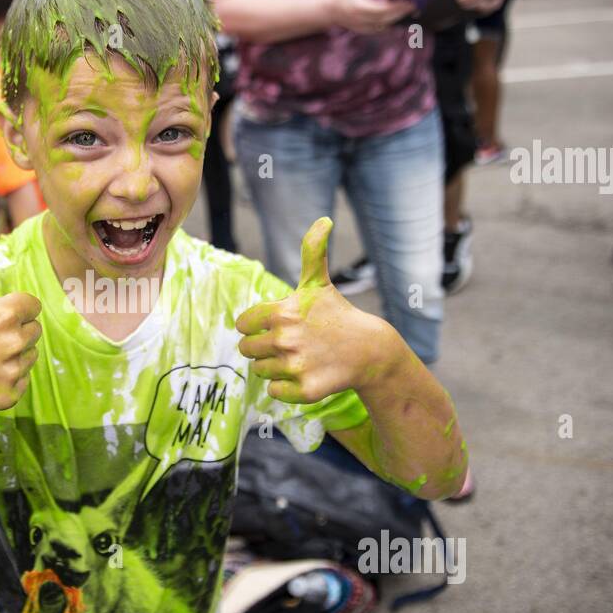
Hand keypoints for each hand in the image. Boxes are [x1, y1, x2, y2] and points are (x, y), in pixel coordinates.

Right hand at [0, 224, 40, 411]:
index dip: (14, 309)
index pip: (32, 306)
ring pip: (29, 356)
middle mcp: (15, 341)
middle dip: (14, 331)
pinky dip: (6, 379)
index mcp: (7, 313)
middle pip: (33, 331)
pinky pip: (21, 381)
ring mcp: (13, 370)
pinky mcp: (10, 395)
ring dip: (13, 355)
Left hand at [235, 218, 399, 403]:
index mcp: (280, 312)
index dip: (257, 326)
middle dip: (264, 348)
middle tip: (290, 344)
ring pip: (260, 371)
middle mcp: (284, 339)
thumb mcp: (319, 283)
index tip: (278, 325)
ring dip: (275, 367)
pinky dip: (284, 388)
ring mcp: (294, 366)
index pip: (243, 324)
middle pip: (247, 350)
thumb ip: (313, 251)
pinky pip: (273, 392)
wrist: (369, 351)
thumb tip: (324, 220)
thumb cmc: (338, 315)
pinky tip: (304, 374)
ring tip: (300, 358)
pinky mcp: (304, 390)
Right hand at [328, 0, 415, 33]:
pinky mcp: (366, 31)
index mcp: (358, 7)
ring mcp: (363, 28)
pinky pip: (383, 27)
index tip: (409, 1)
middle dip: (401, 12)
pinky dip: (393, 20)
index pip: (382, 10)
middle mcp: (361, 20)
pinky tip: (401, 13)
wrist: (332, 11)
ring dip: (399, 17)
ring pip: (386, 24)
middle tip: (415, 4)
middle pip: (386, 19)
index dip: (397, 7)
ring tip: (410, 7)